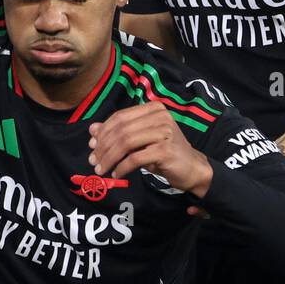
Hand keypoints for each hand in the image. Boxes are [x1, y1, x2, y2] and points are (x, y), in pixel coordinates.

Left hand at [88, 102, 212, 196]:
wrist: (192, 168)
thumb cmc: (164, 153)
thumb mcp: (140, 141)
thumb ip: (119, 133)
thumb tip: (92, 130)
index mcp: (153, 109)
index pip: (120, 116)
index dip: (103, 131)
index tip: (92, 146)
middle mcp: (160, 116)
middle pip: (121, 129)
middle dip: (103, 146)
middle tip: (93, 161)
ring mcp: (164, 132)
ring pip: (126, 142)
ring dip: (110, 158)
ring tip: (101, 169)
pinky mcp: (165, 150)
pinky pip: (135, 158)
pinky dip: (122, 167)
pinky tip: (117, 174)